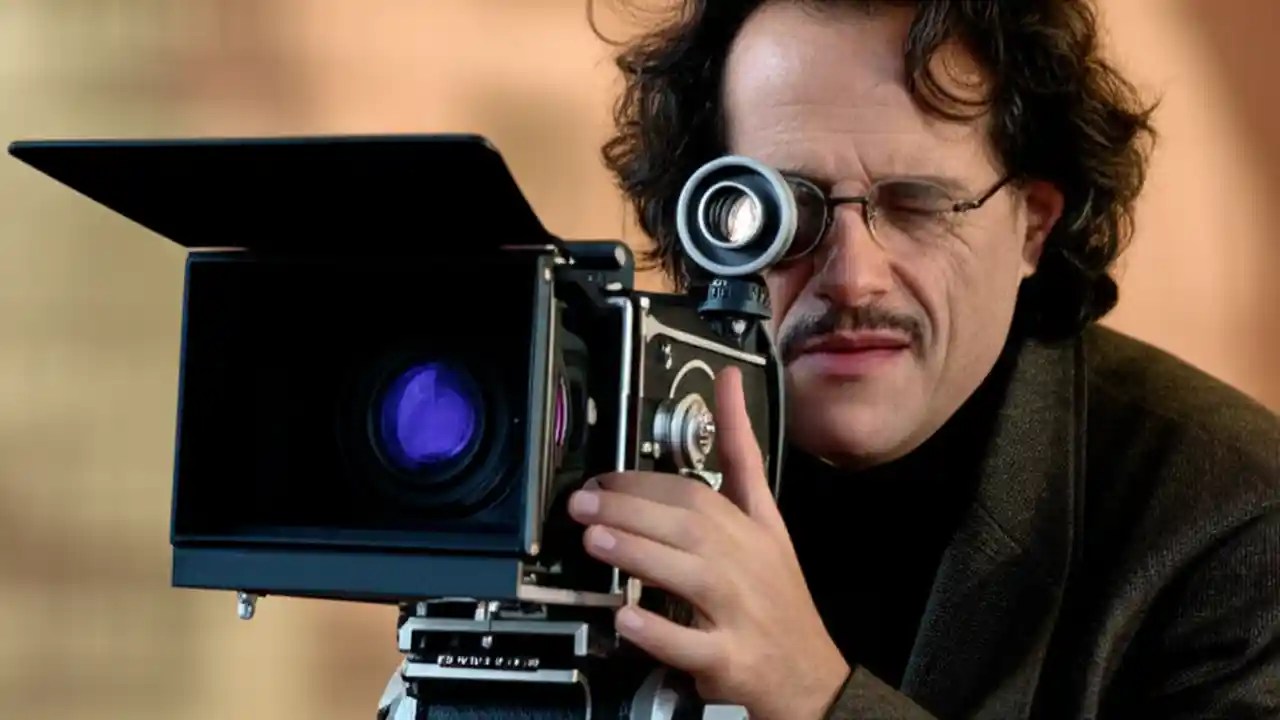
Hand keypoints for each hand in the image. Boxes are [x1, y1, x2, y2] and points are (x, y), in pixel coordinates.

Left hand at [567, 367, 849, 719]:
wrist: (809, 672)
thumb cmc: (775, 589)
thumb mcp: (767, 515)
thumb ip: (741, 452)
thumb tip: (727, 382)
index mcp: (748, 528)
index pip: (698, 494)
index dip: (650, 481)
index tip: (606, 474)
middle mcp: (744, 564)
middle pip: (690, 527)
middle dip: (633, 511)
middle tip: (583, 504)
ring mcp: (738, 613)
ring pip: (689, 578)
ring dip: (641, 555)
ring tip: (596, 541)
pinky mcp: (730, 659)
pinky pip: (692, 645)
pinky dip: (660, 632)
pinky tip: (627, 618)